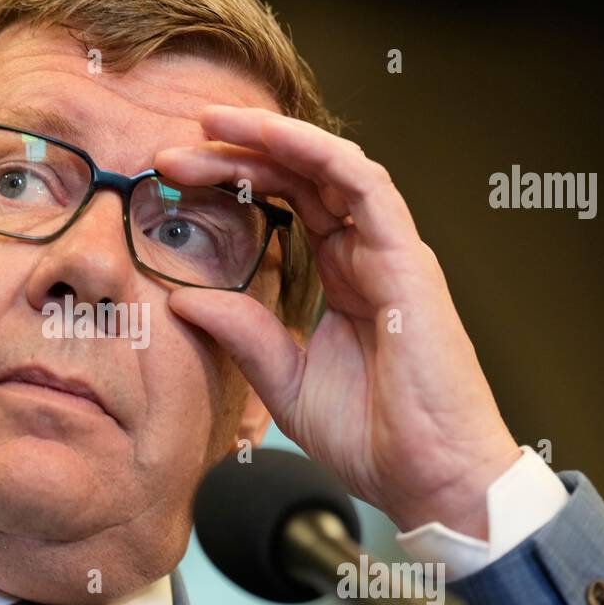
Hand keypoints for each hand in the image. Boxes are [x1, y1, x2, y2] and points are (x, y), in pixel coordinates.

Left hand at [156, 105, 520, 539]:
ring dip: (272, 138)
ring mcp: (390, 253)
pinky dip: (319, 152)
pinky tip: (272, 138)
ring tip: (213, 125)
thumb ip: (241, 334)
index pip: (286, 206)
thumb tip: (181, 298)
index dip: (233, 182)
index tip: (174, 178)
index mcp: (343, 280)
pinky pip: (366, 184)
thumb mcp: (284, 381)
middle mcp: (367, 256)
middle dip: (236, 154)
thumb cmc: (375, 438)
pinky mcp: (407, 260)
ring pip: (332, 166)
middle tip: (173, 151)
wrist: (431, 479)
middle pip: (300, 178)